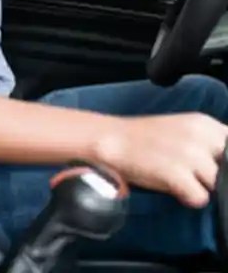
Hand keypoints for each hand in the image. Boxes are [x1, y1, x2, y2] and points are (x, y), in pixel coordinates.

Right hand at [94, 113, 227, 207]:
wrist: (107, 138)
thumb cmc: (143, 139)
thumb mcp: (183, 130)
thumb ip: (209, 142)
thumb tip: (226, 166)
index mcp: (205, 123)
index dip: (225, 162)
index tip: (214, 166)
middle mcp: (201, 136)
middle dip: (215, 176)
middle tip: (193, 175)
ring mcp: (189, 154)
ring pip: (217, 185)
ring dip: (200, 187)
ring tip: (179, 181)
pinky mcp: (175, 172)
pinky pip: (200, 198)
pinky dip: (189, 198)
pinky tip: (175, 190)